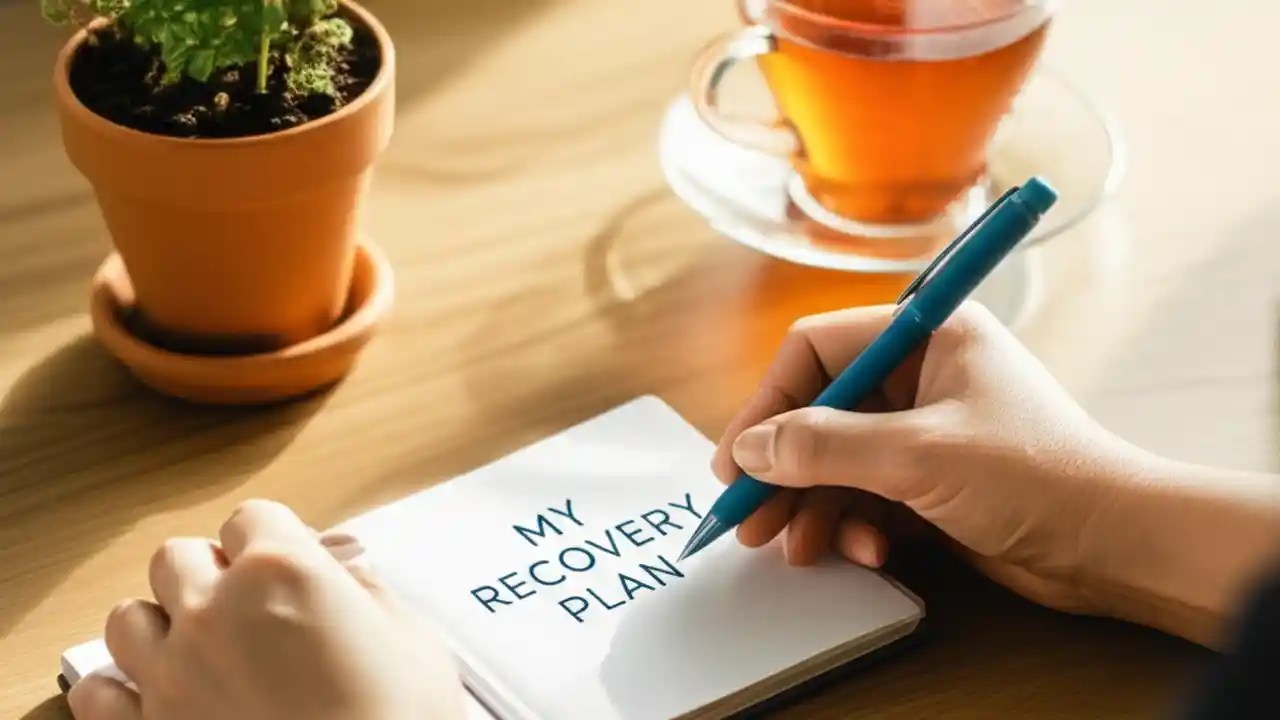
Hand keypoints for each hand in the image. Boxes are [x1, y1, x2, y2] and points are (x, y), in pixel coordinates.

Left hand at [68, 500, 463, 719]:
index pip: (253, 517)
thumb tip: (345, 584)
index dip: (276, 539)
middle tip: (247, 604)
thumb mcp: (410, 640)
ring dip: (160, 626)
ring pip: (127, 618)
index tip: (290, 560)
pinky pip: (97, 693)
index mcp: (283, 572)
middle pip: (179, 556)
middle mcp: (215, 613)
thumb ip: (364, 595)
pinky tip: (156, 696)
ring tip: (198, 649)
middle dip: (210, 573)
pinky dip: (118, 690)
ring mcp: (172, 676)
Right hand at [712, 302, 1150, 614]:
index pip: (816, 350)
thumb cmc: (1036, 477)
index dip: (768, 403)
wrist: (1115, 547)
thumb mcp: (918, 457)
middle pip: (819, 410)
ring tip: (795, 547)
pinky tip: (864, 552)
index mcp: (925, 334)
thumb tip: (753, 449)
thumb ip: (825, 448)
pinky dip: (854, 525)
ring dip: (812, 505)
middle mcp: (921, 374)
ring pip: (837, 460)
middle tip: (746, 515)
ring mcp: (924, 430)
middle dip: (783, 467)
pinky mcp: (930, 480)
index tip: (737, 458)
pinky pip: (866, 495)